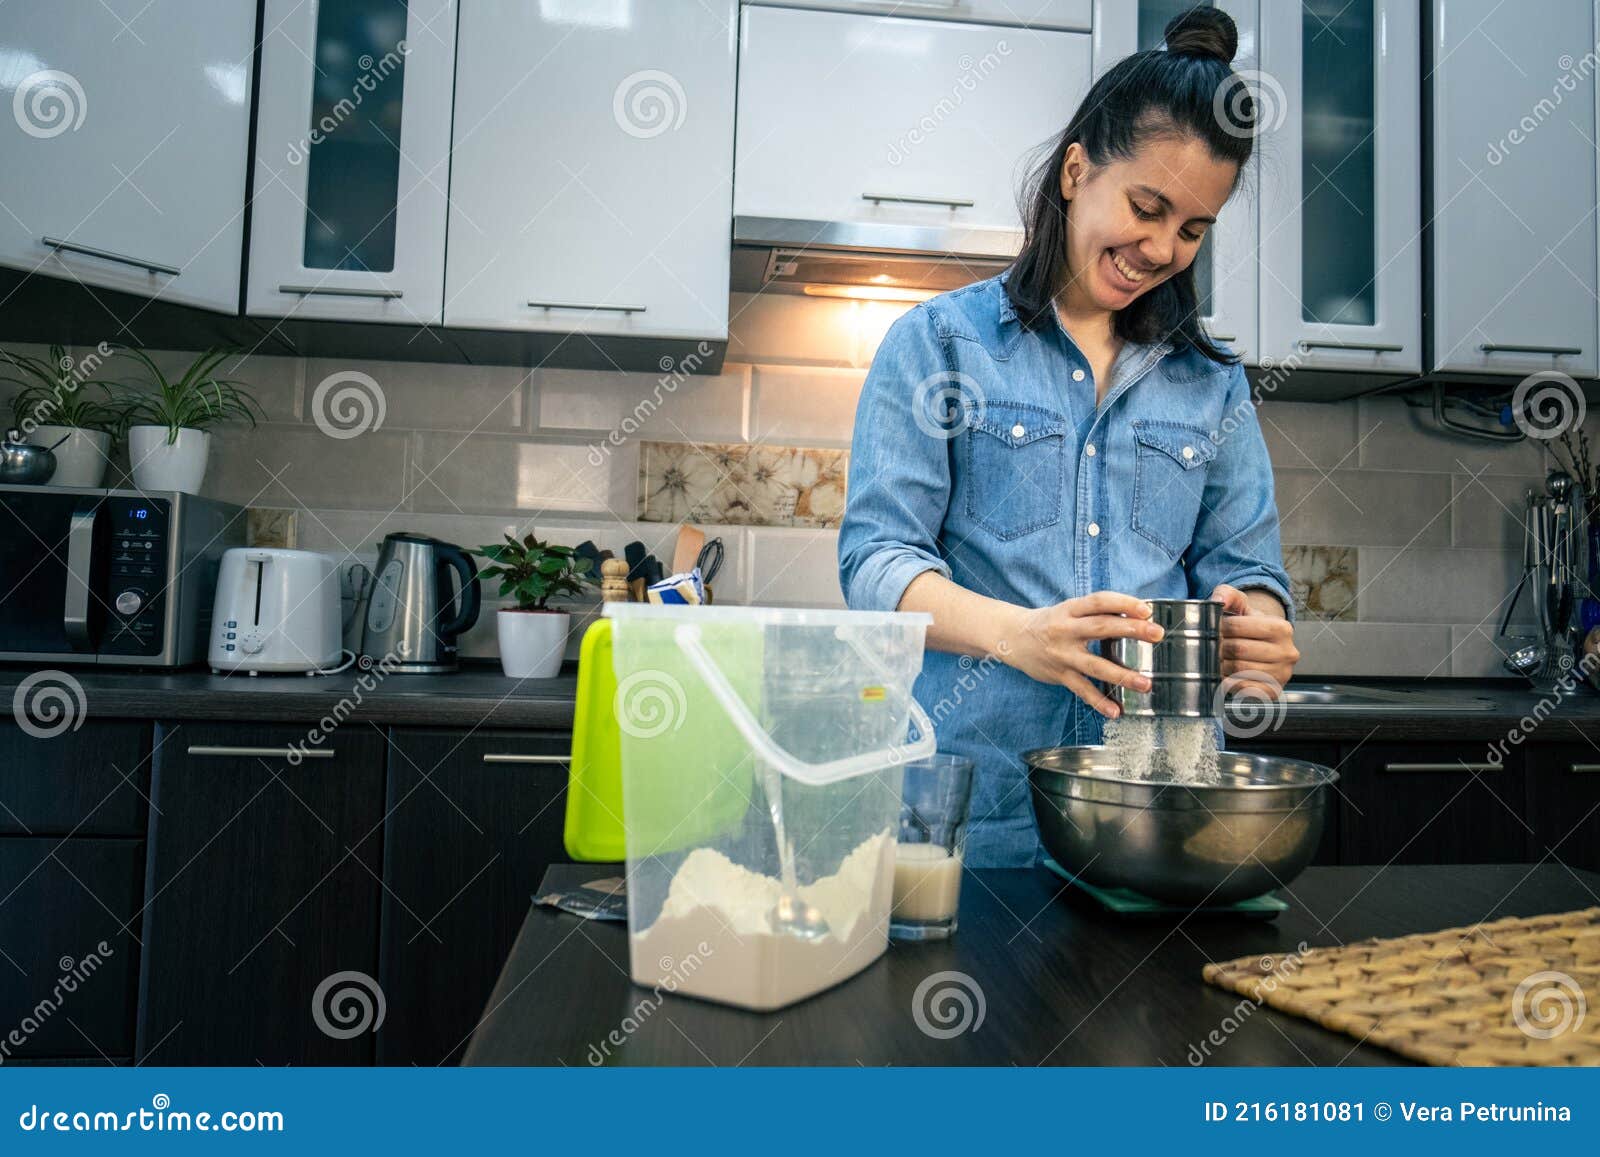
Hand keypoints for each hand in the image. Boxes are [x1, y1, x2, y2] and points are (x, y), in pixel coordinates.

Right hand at [1005, 592, 1164, 717]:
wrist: (1012, 638)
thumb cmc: (1050, 623)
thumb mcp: (1069, 610)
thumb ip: (1097, 613)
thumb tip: (1136, 617)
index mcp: (1070, 609)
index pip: (1100, 601)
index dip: (1124, 603)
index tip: (1147, 609)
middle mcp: (1065, 629)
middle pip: (1102, 627)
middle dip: (1132, 630)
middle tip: (1157, 634)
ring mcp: (1062, 654)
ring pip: (1095, 665)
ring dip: (1122, 675)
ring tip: (1145, 683)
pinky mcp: (1059, 674)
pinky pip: (1082, 690)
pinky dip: (1099, 701)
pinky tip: (1115, 711)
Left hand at [1210, 583, 1298, 698]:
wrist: (1264, 648)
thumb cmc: (1250, 625)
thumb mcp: (1242, 605)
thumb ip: (1228, 595)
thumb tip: (1219, 600)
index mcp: (1281, 628)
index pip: (1238, 626)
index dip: (1220, 628)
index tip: (1215, 629)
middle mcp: (1287, 652)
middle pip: (1238, 650)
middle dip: (1220, 647)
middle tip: (1213, 645)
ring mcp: (1282, 674)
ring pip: (1239, 670)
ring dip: (1222, 664)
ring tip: (1219, 658)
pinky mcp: (1273, 691)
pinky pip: (1243, 688)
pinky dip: (1229, 681)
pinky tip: (1226, 673)